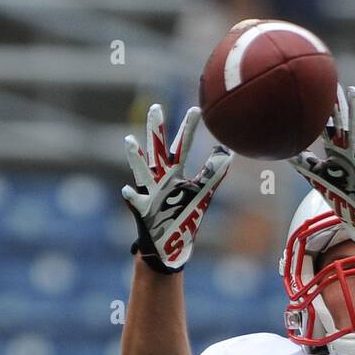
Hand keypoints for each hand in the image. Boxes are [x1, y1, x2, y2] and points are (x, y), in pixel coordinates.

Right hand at [122, 103, 231, 272]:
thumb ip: (212, 173)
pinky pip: (135, 202)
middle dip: (156, 131)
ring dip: (135, 158)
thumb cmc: (182, 217)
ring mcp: (149, 192)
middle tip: (155, 108)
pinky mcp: (143, 210)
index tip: (196, 109)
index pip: (181, 146)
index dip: (188, 129)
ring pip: (142, 172)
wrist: (169, 245)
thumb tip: (227, 152)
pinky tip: (127, 191)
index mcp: (174, 173)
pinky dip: (130, 196)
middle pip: (157, 150)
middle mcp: (160, 178)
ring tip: (130, 142)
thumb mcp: (200, 194)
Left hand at [289, 85, 354, 251]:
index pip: (328, 124)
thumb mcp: (317, 176)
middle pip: (342, 122)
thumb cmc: (339, 194)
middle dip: (339, 103)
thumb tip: (285, 151)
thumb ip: (304, 162)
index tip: (319, 89)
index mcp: (336, 150)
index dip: (323, 108)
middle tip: (334, 81)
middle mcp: (347, 150)